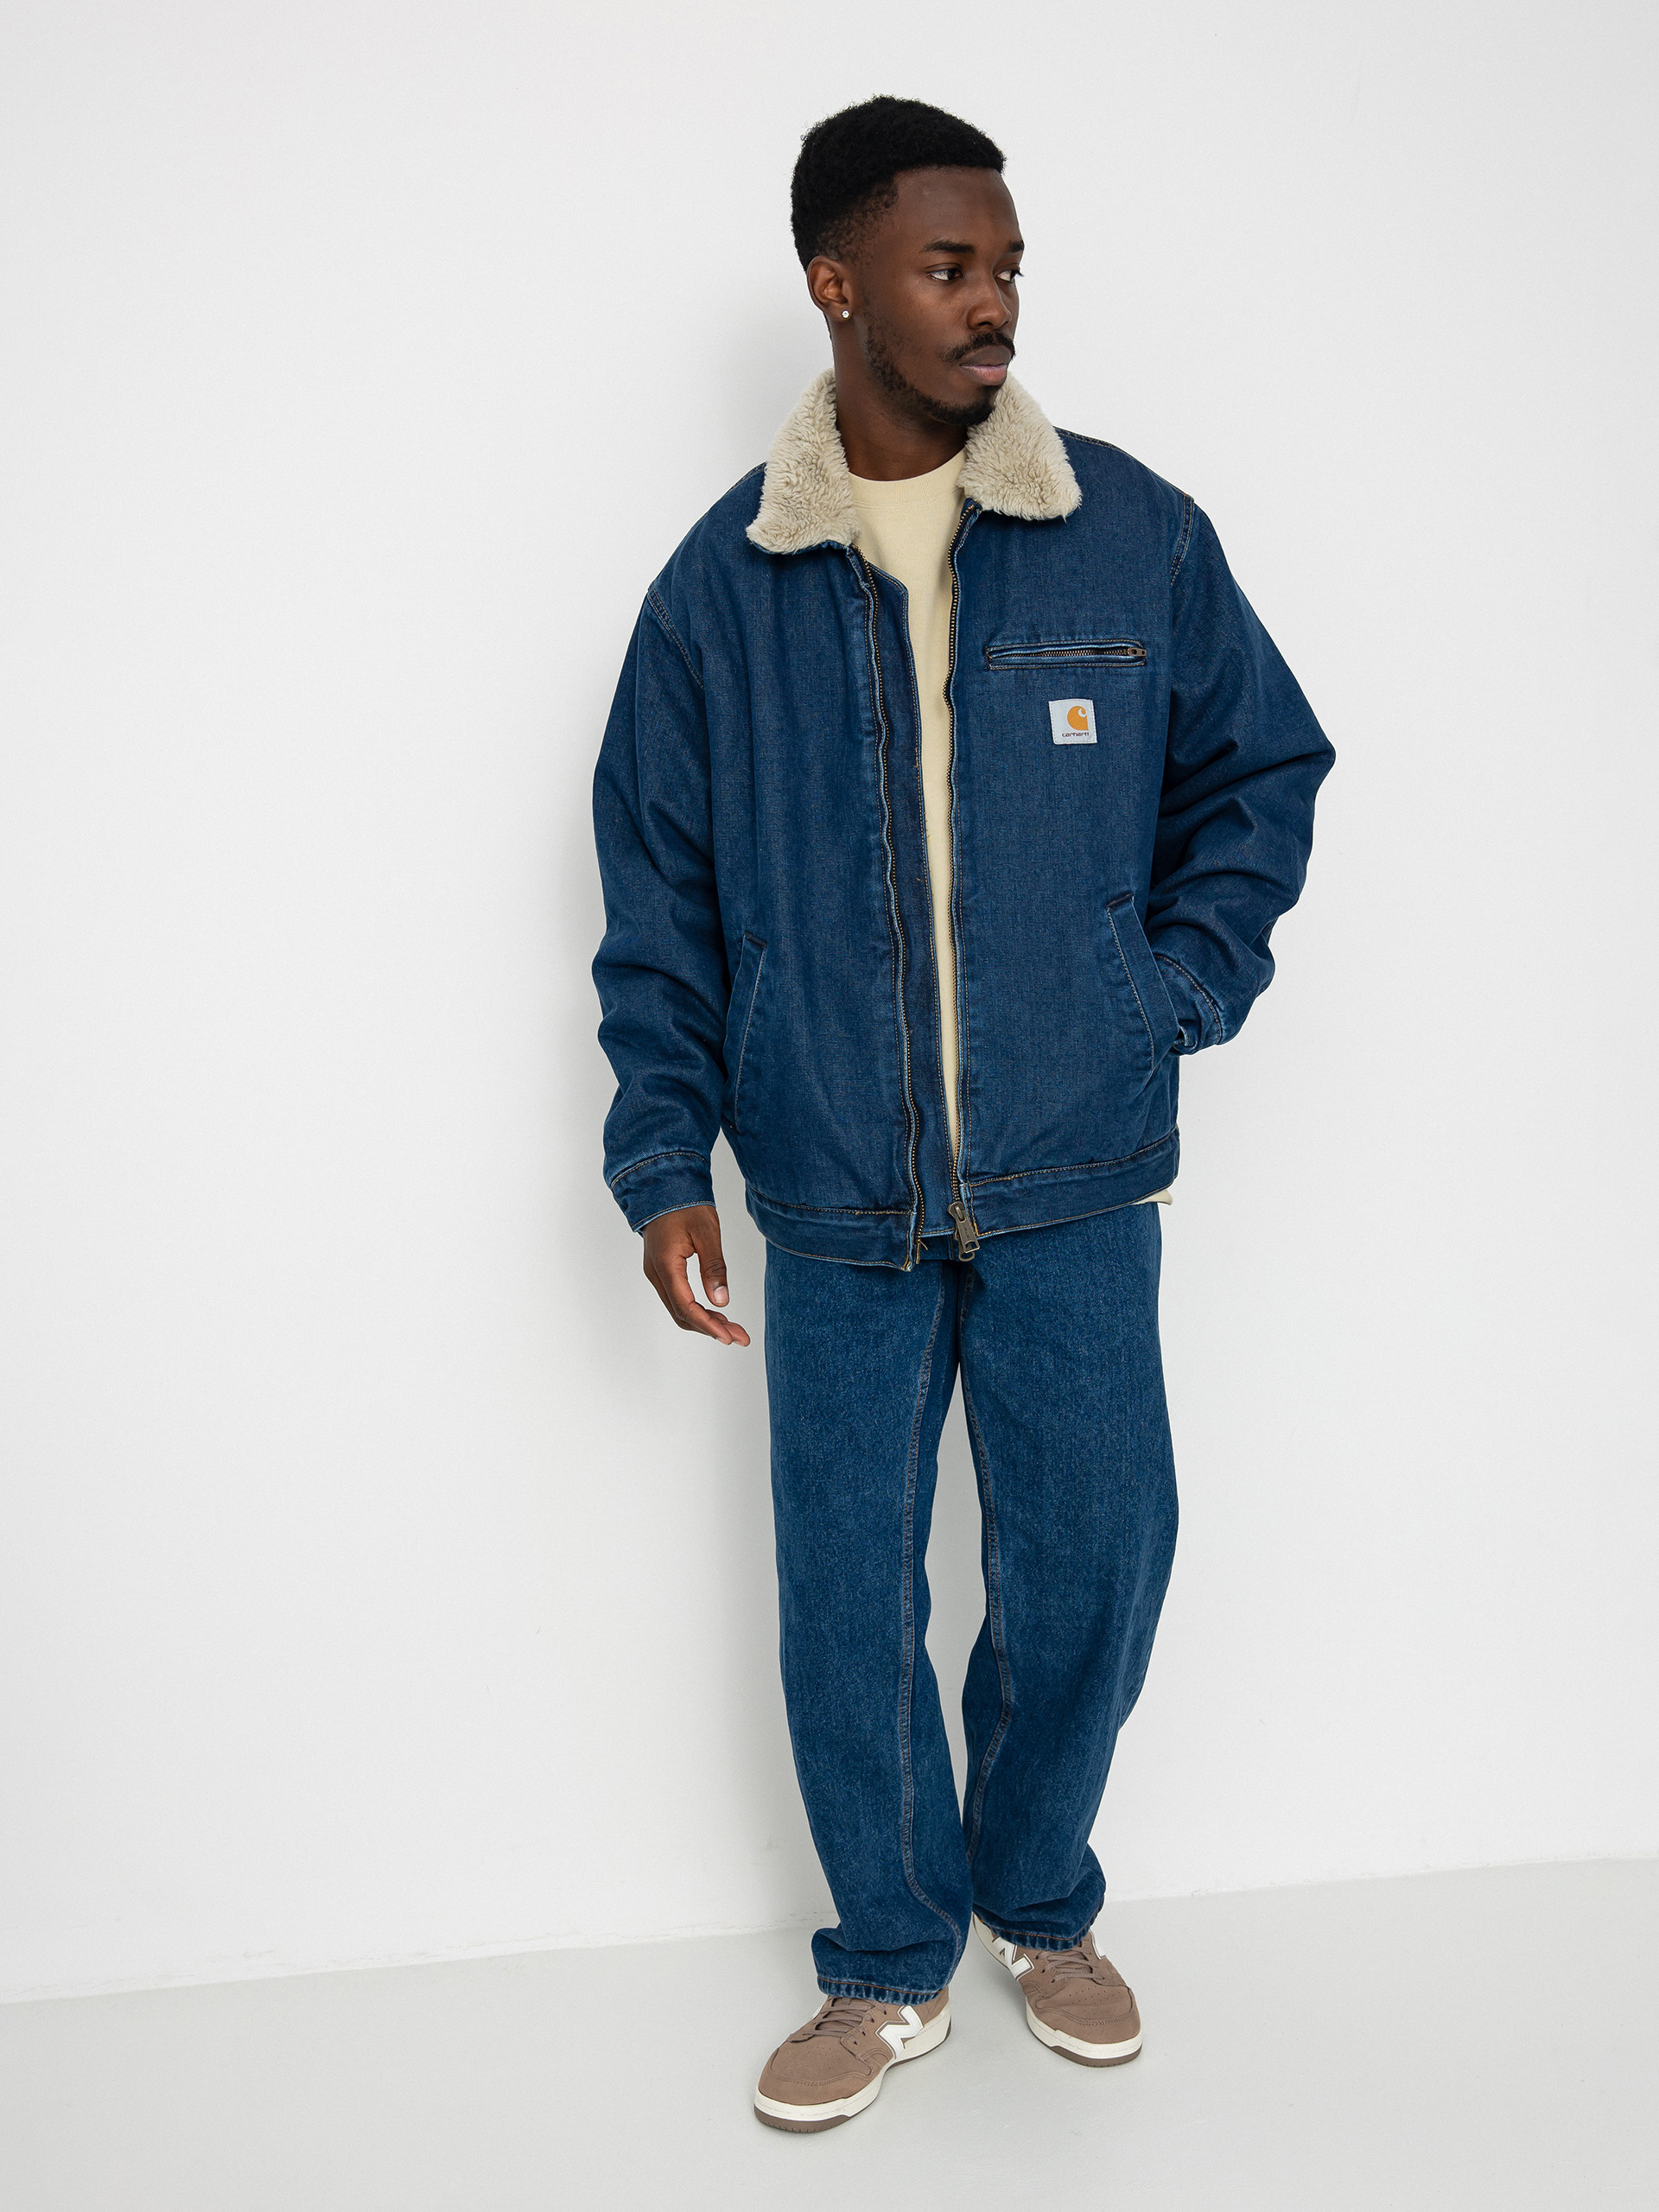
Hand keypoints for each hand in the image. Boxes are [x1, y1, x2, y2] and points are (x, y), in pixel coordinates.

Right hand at [641, 1205, 750, 1346]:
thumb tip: (721, 1300)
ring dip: (705, 1321)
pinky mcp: (661, 1270)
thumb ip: (714, 1267)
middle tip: (739, 1337)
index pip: (686, 1306)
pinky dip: (697, 1310)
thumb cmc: (685, 1204)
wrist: (662, 1187)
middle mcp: (656, 1273)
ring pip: (679, 1309)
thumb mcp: (707, 1232)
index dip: (708, 1325)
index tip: (729, 1336)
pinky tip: (716, 1313)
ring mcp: (656, 1273)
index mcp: (666, 1265)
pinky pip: (677, 1298)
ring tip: (733, 1329)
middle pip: (681, 1314)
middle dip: (711, 1328)